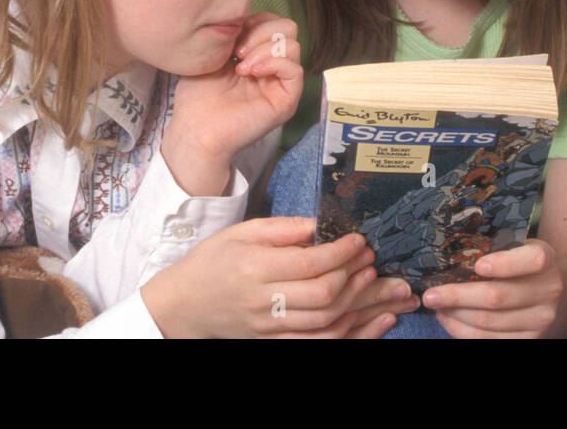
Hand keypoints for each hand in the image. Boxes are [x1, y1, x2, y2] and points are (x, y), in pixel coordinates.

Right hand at [141, 216, 417, 338]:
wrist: (183, 305)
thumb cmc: (212, 261)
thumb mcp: (242, 232)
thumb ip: (283, 228)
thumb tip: (322, 224)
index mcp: (254, 268)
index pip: (309, 263)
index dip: (341, 252)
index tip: (360, 239)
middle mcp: (263, 301)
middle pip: (323, 295)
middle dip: (356, 276)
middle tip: (374, 259)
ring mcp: (269, 327)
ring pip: (327, 322)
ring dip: (362, 304)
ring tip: (383, 285)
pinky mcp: (274, 342)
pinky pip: (319, 341)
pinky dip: (350, 331)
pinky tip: (371, 318)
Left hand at [164, 13, 301, 195]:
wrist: (195, 128)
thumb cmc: (198, 95)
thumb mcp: (214, 53)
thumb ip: (234, 33)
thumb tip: (247, 17)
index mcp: (259, 54)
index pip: (275, 21)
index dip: (256, 20)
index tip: (232, 32)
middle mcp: (274, 67)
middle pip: (289, 28)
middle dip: (261, 31)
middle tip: (237, 51)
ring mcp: (281, 84)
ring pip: (293, 46)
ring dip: (263, 49)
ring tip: (240, 67)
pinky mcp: (287, 101)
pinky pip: (296, 70)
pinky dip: (273, 63)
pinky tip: (251, 72)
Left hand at [420, 239, 563, 337]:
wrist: (543, 286)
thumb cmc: (517, 260)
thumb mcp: (514, 245)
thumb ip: (492, 246)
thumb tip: (446, 252)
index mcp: (545, 258)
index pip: (531, 260)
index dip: (504, 264)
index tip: (477, 265)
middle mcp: (548, 290)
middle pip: (498, 296)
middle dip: (458, 296)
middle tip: (430, 294)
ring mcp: (541, 318)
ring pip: (489, 322)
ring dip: (456, 315)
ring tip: (436, 306)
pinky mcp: (530, 338)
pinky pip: (490, 340)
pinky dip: (463, 331)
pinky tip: (449, 319)